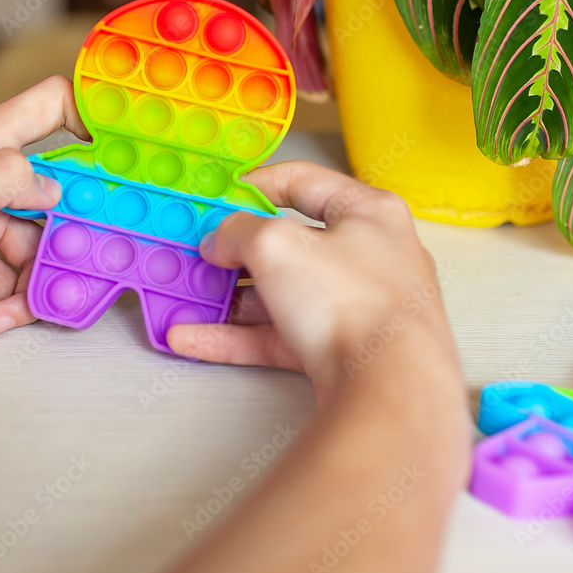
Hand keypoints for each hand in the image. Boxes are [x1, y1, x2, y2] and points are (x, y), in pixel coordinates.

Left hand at [0, 77, 88, 350]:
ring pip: (34, 246)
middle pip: (55, 196)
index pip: (52, 103)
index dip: (92, 120)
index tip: (122, 154)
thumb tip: (54, 186)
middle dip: (56, 241)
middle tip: (53, 268)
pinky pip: (6, 274)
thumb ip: (11, 177)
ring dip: (15, 285)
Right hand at [167, 161, 453, 400]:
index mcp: (369, 213)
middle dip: (236, 253)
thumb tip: (221, 238)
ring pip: (282, 295)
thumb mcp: (278, 245)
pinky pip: (281, 337)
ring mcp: (356, 308)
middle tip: (198, 254)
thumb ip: (239, 231)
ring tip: (185, 299)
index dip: (257, 184)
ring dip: (230, 298)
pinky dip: (238, 337)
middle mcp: (369, 258)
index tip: (222, 195)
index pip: (306, 182)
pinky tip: (193, 338)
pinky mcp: (341, 352)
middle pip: (290, 244)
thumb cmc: (355, 304)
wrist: (388, 390)